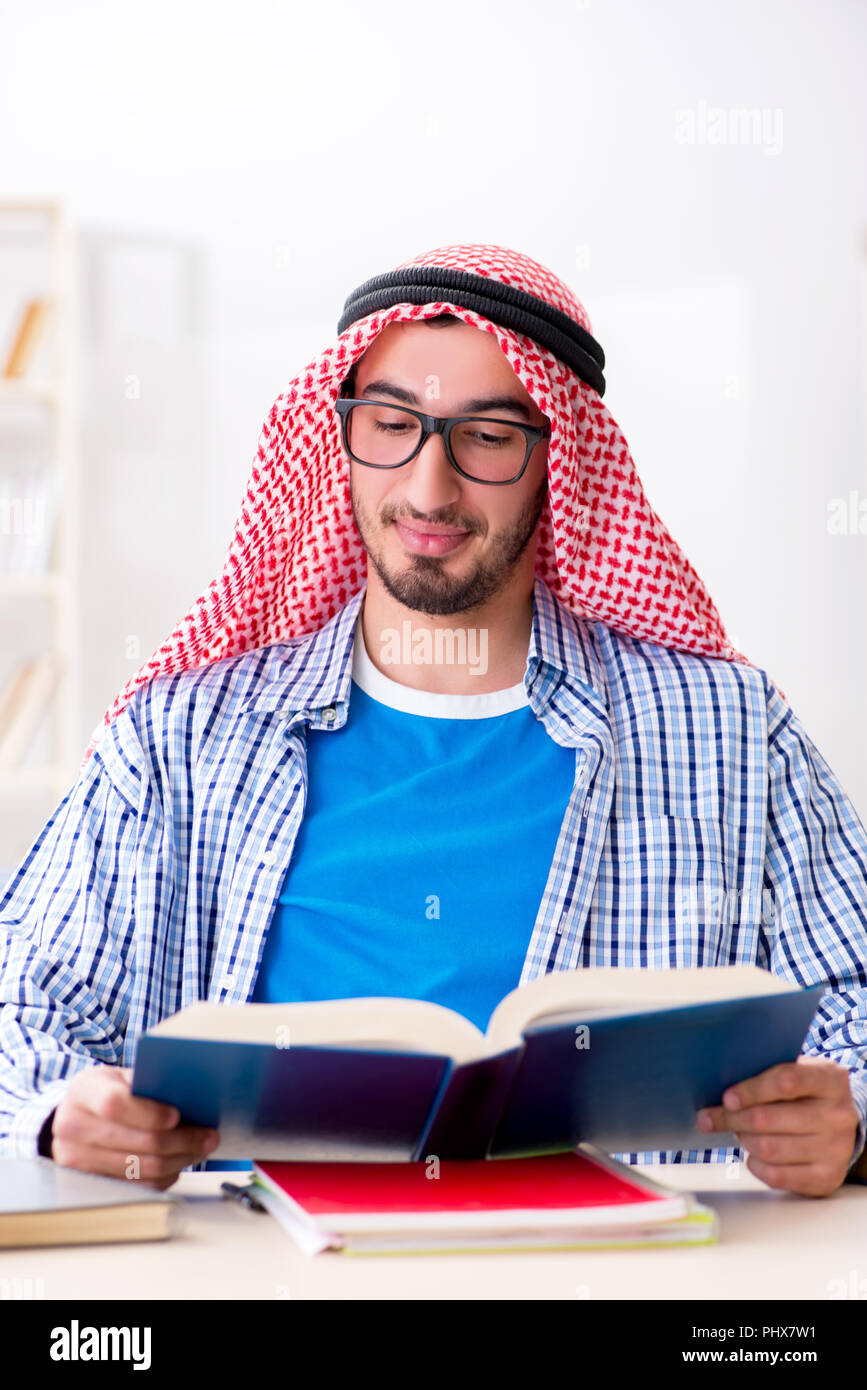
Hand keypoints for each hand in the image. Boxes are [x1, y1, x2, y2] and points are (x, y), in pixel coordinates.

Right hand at [50, 1064, 220, 1189]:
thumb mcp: (119, 1075)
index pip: (114, 1104)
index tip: (177, 1116)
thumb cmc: (105, 1091)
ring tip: (200, 1149)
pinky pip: (138, 1187)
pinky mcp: (90, 1186)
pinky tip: (179, 1162)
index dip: (149, 1113)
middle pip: (136, 1143)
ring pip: (141, 1170)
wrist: (74, 1117)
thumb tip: (188, 1095)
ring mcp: (77, 1162)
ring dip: (179, 1161)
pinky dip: (165, 1176)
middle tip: (209, 1137)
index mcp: (82, 1091)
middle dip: (181, 1141)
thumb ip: (146, 1082)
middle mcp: (72, 1128)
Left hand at [696, 1056, 860, 1195]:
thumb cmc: (806, 1094)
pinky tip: (753, 1154)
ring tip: (738, 1132)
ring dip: (743, 1140)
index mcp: (830, 1079)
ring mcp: (836, 1149)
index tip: (727, 1098)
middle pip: (768, 1119)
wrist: (840, 1126)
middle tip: (713, 1117)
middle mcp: (837, 1115)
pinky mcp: (827, 1177)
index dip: (750, 1090)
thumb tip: (718, 1093)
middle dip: (733, 1119)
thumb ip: (765, 1075)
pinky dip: (755, 1164)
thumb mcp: (796, 1073)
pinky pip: (776, 1176)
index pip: (785, 1081)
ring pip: (768, 1148)